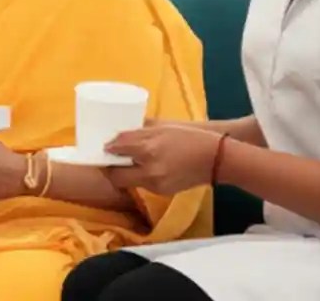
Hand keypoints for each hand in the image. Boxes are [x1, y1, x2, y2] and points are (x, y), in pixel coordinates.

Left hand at [102, 125, 222, 195]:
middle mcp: (148, 170)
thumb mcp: (164, 127)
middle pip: (115, 175)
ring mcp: (155, 184)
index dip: (107, 148)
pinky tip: (145, 168)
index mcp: (148, 149)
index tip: (103, 146)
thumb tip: (122, 131)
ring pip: (128, 182)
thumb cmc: (191, 137)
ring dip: (124, 173)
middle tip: (109, 159)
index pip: (117, 149)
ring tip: (127, 162)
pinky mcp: (162, 192)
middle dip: (109, 168)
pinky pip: (142, 185)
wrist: (216, 158)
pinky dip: (139, 177)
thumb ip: (141, 130)